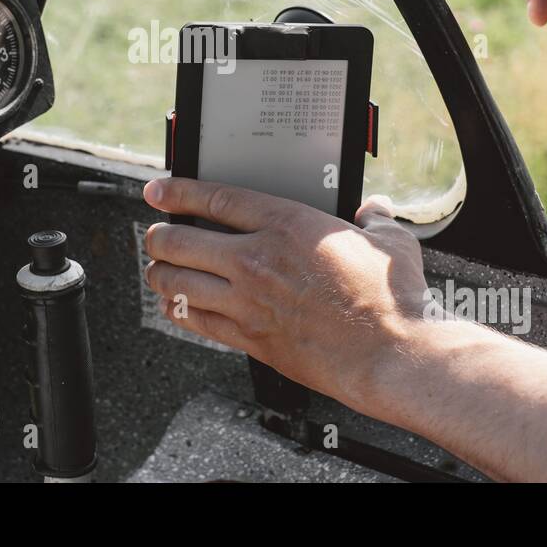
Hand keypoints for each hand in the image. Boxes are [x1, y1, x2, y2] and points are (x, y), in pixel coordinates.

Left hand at [141, 177, 427, 413]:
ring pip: (178, 282)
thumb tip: (373, 209)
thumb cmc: (390, 300)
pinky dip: (177, 311)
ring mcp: (249, 302)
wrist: (389, 355)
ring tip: (159, 269)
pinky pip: (196, 321)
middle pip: (180, 241)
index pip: (214, 199)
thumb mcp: (389, 241)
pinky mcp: (250, 338)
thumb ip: (374, 218)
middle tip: (157, 235)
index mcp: (286, 225)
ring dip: (160, 273)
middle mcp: (258, 260)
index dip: (177, 192)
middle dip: (159, 236)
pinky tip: (174, 305)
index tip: (158, 191)